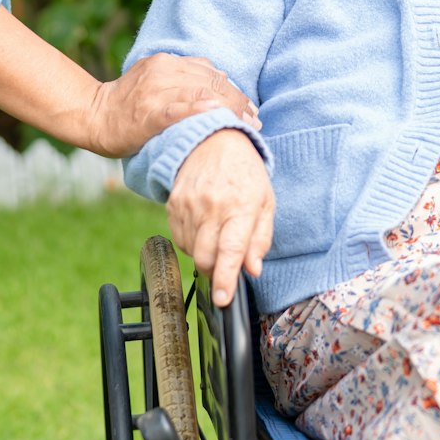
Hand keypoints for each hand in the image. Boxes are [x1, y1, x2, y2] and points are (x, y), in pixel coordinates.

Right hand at [85, 54, 259, 157]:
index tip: (251, 108)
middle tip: (255, 120)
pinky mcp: (148, 113)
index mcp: (168, 62)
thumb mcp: (156, 76)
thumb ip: (186, 74)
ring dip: (228, 109)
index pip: (211, 73)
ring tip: (245, 124)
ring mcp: (155, 92)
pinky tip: (215, 114)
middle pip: (211, 83)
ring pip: (200, 94)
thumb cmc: (129, 102)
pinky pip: (178, 110)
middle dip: (237, 102)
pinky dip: (198, 110)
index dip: (235, 91)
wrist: (94, 115)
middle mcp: (163, 71)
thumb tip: (222, 75)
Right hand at [168, 130, 274, 306]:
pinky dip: (191, 242)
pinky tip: (203, 227)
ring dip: (203, 254)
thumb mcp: (266, 202)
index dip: (226, 279)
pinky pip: (178, 239)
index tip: (223, 298)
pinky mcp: (173, 204)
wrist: (213, 140)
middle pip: (205, 257)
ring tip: (216, 234)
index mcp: (241, 206)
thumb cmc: (245, 174)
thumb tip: (252, 269)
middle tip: (225, 264)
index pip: (231, 250)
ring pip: (190, 251)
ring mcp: (189, 205)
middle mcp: (212, 207)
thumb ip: (260, 239)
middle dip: (215, 271)